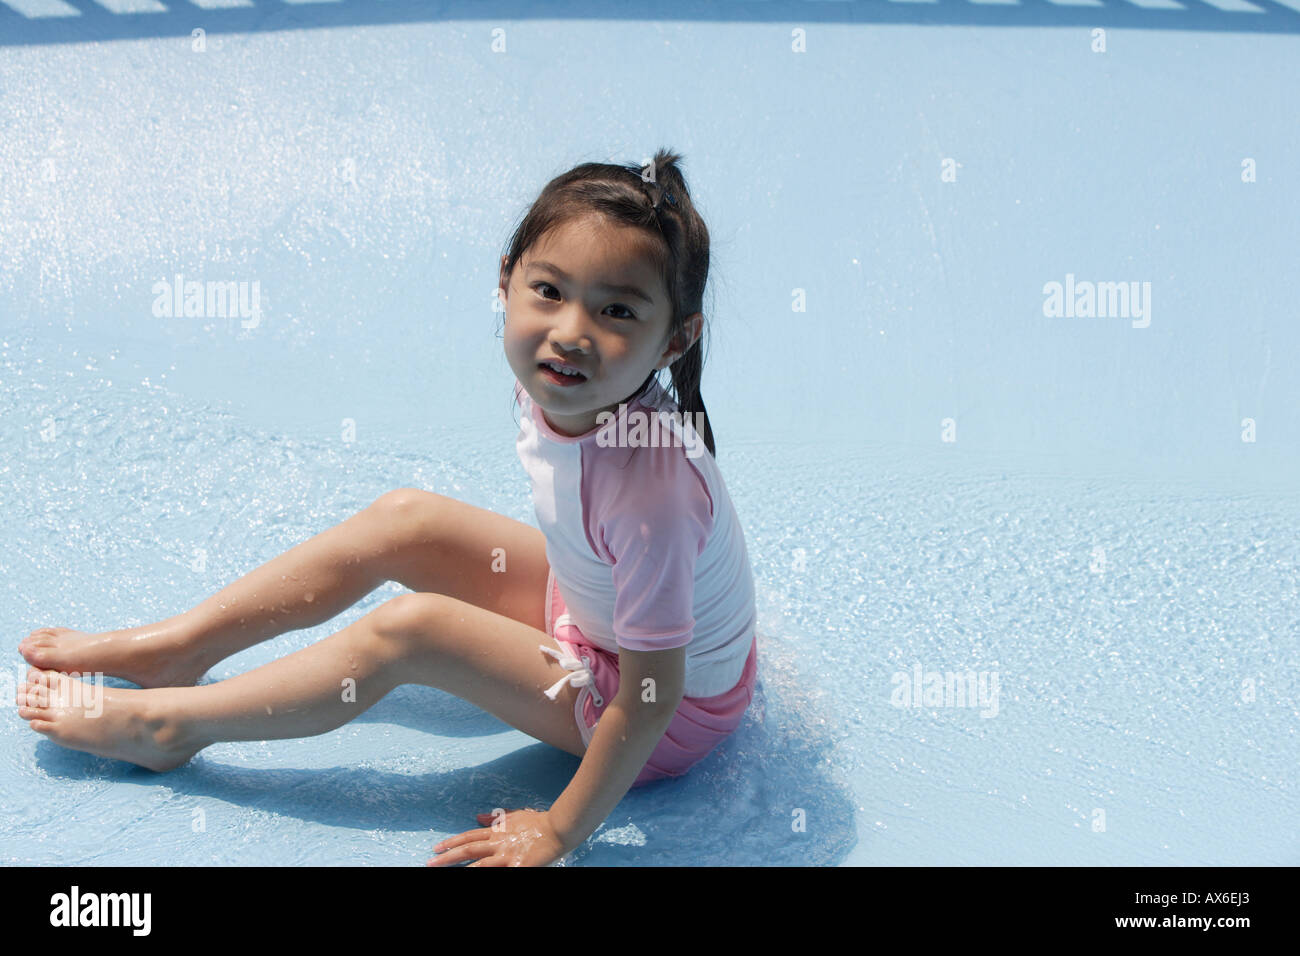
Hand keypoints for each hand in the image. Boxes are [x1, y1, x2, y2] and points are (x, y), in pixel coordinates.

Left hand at [427, 808, 569, 866]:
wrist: (559, 828)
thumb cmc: (539, 823)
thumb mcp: (516, 816)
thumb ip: (497, 818)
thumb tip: (478, 815)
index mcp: (498, 832)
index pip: (469, 838)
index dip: (452, 842)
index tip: (437, 848)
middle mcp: (499, 844)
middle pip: (468, 851)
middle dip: (447, 857)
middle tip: (430, 862)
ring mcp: (507, 856)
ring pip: (479, 865)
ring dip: (461, 869)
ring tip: (443, 870)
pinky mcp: (518, 867)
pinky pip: (500, 873)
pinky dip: (487, 875)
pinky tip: (476, 876)